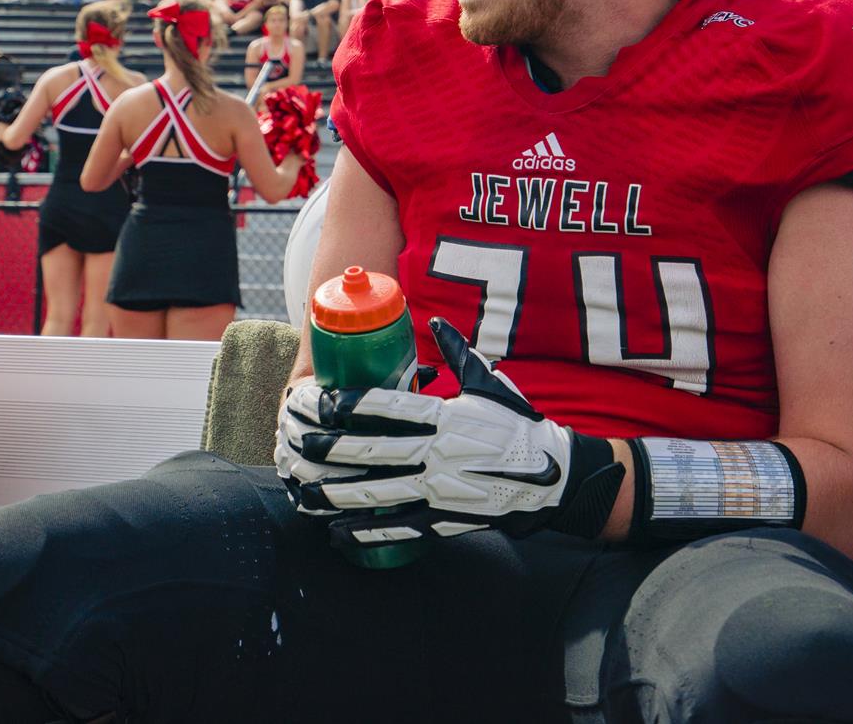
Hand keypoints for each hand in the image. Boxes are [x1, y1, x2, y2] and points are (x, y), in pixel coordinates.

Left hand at [273, 318, 623, 550]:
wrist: (552, 477)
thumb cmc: (517, 423)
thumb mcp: (488, 382)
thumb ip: (457, 351)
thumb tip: (431, 321)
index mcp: (446, 417)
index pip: (390, 407)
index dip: (351, 403)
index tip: (322, 399)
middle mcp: (438, 454)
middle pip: (373, 450)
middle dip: (331, 447)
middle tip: (300, 441)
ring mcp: (439, 491)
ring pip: (378, 493)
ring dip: (336, 493)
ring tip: (305, 490)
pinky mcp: (443, 520)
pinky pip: (398, 530)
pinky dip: (365, 533)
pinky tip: (336, 531)